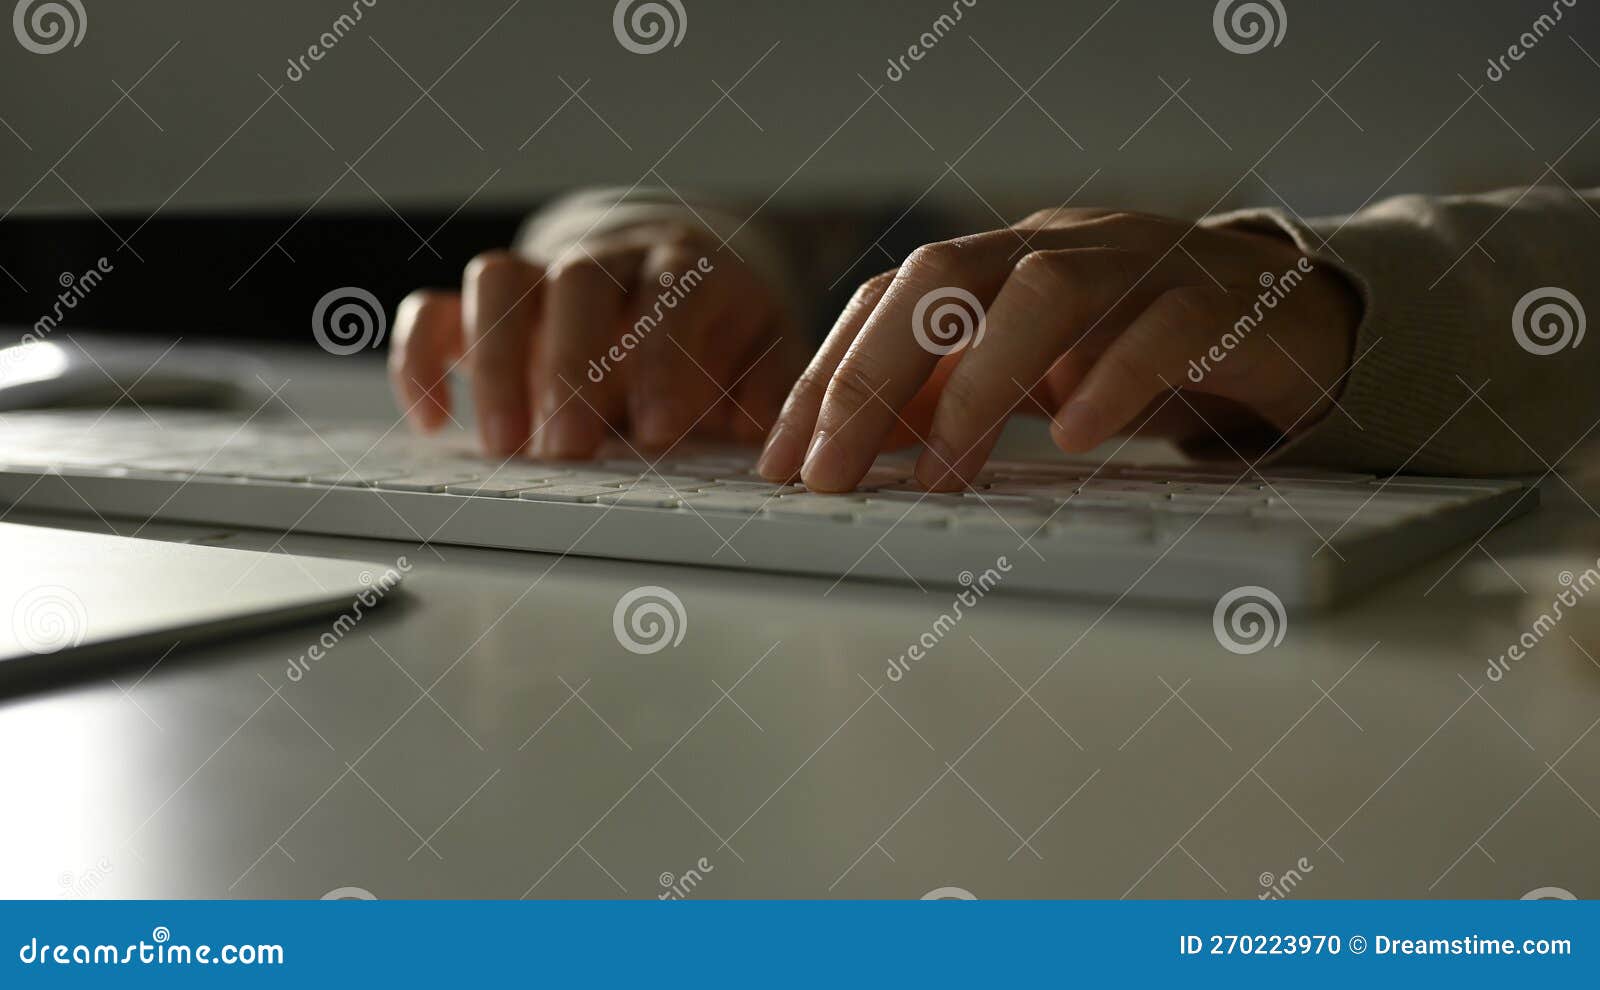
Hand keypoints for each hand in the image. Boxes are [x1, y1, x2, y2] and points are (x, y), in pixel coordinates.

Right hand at [389, 221, 804, 458]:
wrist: (671, 271)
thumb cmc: (720, 331)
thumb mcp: (764, 352)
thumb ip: (766, 389)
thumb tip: (760, 434)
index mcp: (687, 266)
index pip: (673, 294)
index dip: (664, 358)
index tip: (661, 430)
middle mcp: (610, 258)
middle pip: (580, 281)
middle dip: (573, 367)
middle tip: (573, 449)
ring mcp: (540, 274)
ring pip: (500, 280)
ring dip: (498, 363)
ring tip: (508, 445)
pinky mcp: (485, 304)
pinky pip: (434, 309)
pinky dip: (422, 360)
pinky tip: (435, 422)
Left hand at [756, 209, 1360, 491]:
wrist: (1291, 319)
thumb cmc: (1141, 350)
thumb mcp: (1033, 371)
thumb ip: (949, 394)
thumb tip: (848, 453)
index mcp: (1003, 261)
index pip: (890, 298)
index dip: (828, 372)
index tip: (785, 459)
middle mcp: (1060, 245)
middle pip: (943, 279)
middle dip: (872, 377)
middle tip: (832, 472)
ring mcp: (1142, 266)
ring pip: (1045, 292)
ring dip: (977, 389)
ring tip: (940, 477)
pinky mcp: (1222, 305)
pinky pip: (1162, 330)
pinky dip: (1111, 381)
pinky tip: (1072, 437)